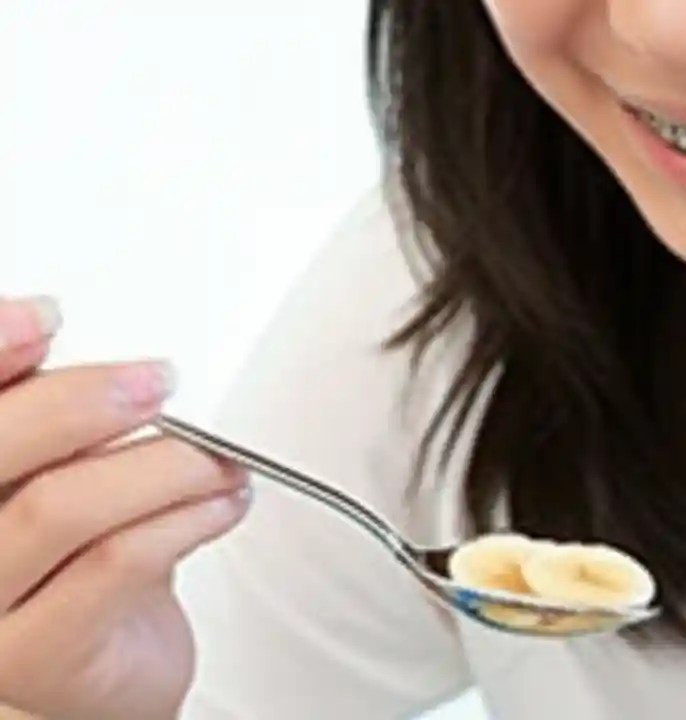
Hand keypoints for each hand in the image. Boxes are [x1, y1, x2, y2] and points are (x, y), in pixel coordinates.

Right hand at [0, 297, 250, 719]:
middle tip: (157, 379)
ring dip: (160, 466)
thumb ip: (67, 430)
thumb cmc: (88, 571)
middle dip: (77, 402)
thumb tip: (117, 359)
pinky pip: (116, 562)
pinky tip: (224, 502)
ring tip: (218, 458)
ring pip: (60, 507)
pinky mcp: (43, 653)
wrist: (112, 679)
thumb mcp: (71, 484)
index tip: (46, 316)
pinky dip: (185, 518)